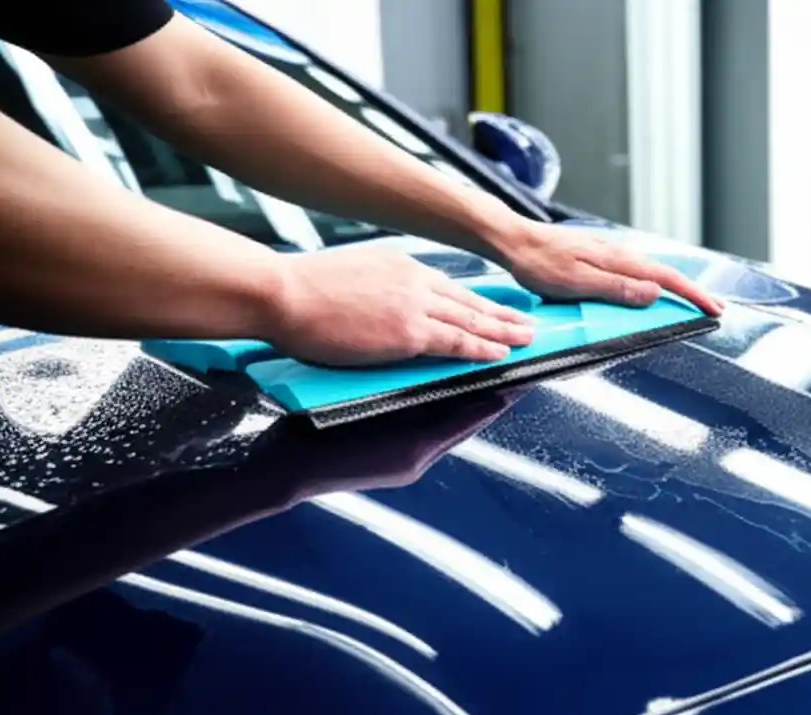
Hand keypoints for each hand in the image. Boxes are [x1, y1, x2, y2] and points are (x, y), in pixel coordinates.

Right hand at [267, 243, 534, 365]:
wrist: (283, 292)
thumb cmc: (301, 290)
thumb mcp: (350, 273)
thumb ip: (376, 286)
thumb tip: (381, 300)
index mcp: (399, 265)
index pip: (447, 286)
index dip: (474, 300)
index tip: (492, 307)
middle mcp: (414, 281)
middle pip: (468, 301)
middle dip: (501, 313)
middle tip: (527, 322)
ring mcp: (414, 306)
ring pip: (471, 321)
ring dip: (503, 331)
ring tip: (526, 338)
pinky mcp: (408, 332)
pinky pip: (456, 342)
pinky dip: (482, 348)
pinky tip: (500, 353)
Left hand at [492, 222, 723, 315]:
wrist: (514, 240)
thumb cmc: (540, 263)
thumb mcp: (577, 282)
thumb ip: (617, 288)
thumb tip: (655, 293)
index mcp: (618, 260)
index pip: (666, 279)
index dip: (693, 295)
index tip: (714, 309)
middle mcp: (618, 254)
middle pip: (665, 274)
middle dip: (692, 291)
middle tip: (714, 307)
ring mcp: (608, 253)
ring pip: (651, 271)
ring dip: (675, 286)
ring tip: (691, 299)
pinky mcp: (598, 256)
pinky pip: (635, 270)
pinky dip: (653, 280)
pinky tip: (652, 286)